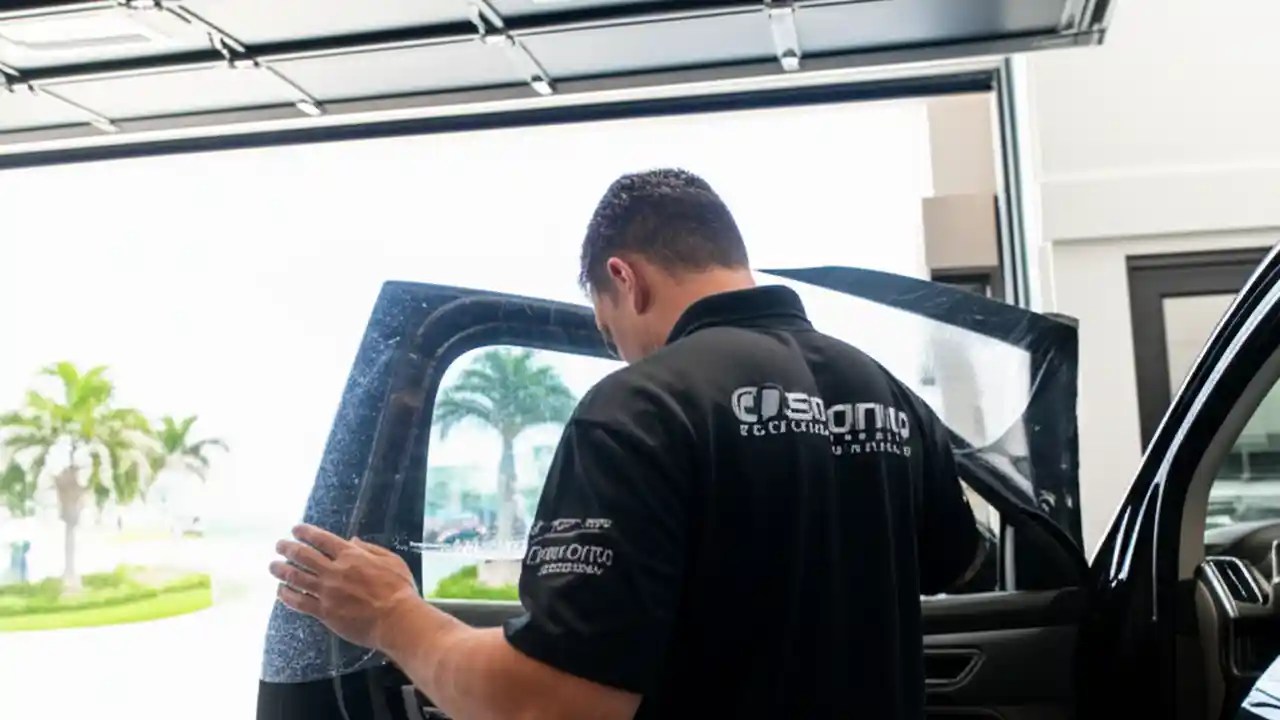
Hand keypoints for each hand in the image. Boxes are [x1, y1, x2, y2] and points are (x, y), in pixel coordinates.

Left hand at [270, 524, 420, 650]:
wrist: (397, 620)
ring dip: (281, 570)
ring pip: (296, 577)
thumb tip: (352, 541)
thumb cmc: (399, 590)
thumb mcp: (391, 560)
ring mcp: (327, 592)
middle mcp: (335, 571)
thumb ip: (370, 549)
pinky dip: (287, 595)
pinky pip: (299, 602)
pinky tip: (281, 591)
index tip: (296, 529)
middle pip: (303, 555)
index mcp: (352, 556)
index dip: (306, 532)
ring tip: (273, 566)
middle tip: (279, 545)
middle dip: (288, 548)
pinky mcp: (324, 612)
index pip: (322, 539)